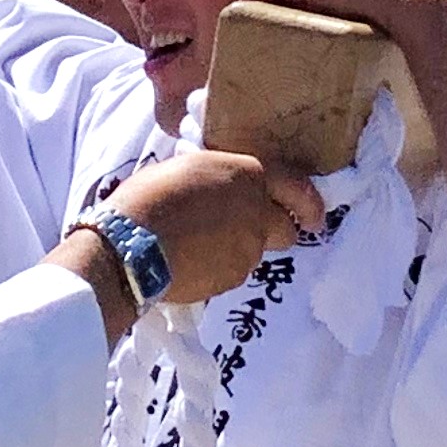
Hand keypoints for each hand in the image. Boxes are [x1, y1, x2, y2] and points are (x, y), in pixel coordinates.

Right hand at [104, 149, 323, 299]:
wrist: (132, 246)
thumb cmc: (151, 197)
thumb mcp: (191, 168)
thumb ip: (222, 178)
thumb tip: (226, 189)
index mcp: (249, 175)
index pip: (296, 189)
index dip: (308, 204)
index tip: (315, 218)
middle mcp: (258, 212)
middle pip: (285, 229)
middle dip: (274, 230)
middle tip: (249, 229)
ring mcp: (248, 249)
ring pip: (256, 251)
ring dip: (240, 247)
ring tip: (202, 242)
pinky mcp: (233, 278)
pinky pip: (235, 270)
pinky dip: (222, 266)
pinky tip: (194, 260)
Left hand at [240, 0, 446, 38]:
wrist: (417, 3)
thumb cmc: (407, 10)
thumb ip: (353, 5)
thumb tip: (343, 36)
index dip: (284, 3)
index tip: (282, 32)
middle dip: (268, 8)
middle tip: (263, 43)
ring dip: (255, 14)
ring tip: (253, 46)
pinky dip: (246, 13)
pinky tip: (247, 38)